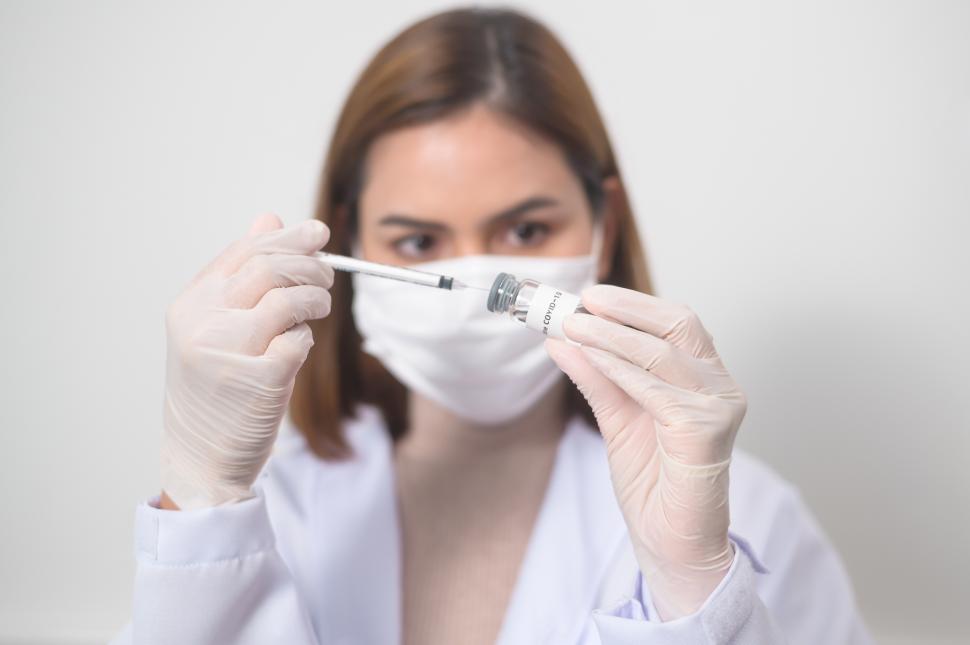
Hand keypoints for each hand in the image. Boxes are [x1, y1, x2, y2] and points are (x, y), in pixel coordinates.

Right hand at [160, 215, 332, 509]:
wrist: (201, 455)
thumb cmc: (214, 386)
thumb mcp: (215, 325)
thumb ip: (241, 274)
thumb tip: (269, 217)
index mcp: (192, 303)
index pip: (246, 251)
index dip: (287, 238)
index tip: (318, 233)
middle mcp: (204, 321)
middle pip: (270, 267)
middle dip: (310, 265)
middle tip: (327, 275)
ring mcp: (229, 350)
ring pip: (288, 299)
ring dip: (314, 300)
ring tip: (317, 309)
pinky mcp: (258, 379)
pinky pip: (299, 341)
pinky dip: (305, 341)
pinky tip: (296, 350)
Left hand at [545, 285, 746, 619]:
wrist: (668, 541)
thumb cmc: (652, 482)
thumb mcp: (616, 417)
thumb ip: (596, 377)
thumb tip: (562, 340)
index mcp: (704, 378)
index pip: (675, 323)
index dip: (633, 305)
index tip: (589, 295)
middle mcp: (720, 387)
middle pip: (679, 325)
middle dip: (627, 309)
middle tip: (582, 301)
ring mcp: (719, 408)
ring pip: (662, 354)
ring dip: (612, 335)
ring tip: (573, 326)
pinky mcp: (707, 432)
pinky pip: (656, 390)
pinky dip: (619, 368)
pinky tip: (590, 356)